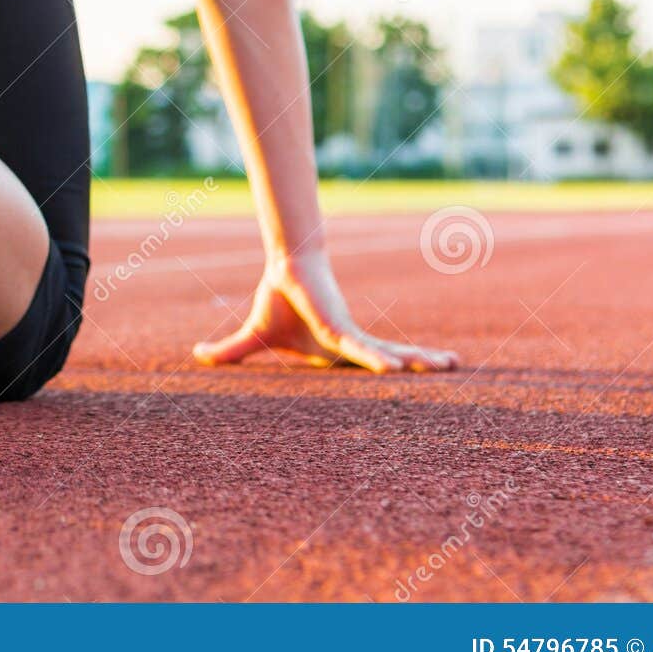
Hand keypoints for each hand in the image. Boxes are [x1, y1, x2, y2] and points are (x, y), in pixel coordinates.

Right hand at [192, 253, 458, 372]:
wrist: (280, 268)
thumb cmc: (276, 299)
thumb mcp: (255, 336)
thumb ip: (233, 353)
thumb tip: (195, 356)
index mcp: (336, 349)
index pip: (369, 365)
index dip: (393, 372)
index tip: (415, 382)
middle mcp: (350, 344)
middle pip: (391, 358)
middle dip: (423, 363)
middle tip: (456, 364)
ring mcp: (349, 337)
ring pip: (388, 354)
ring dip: (420, 360)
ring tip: (454, 363)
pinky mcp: (340, 330)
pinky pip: (363, 350)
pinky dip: (380, 359)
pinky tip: (399, 368)